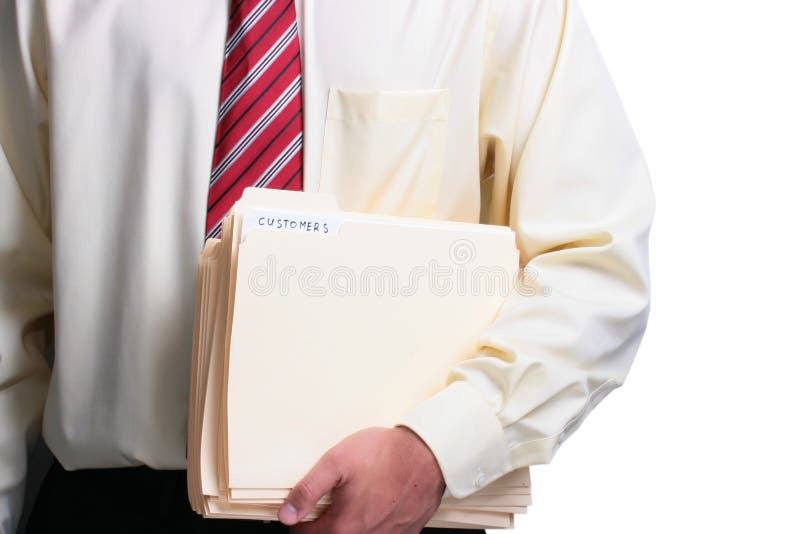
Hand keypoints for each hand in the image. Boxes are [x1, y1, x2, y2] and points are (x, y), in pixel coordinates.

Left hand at [278, 426, 445, 533]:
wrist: (427, 454)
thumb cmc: (386, 455)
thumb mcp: (336, 462)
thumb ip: (307, 490)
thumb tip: (286, 514)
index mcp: (343, 526)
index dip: (299, 522)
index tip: (302, 510)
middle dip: (325, 526)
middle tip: (331, 503)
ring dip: (351, 526)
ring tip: (356, 501)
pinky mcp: (406, 532)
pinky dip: (375, 526)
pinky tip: (377, 506)